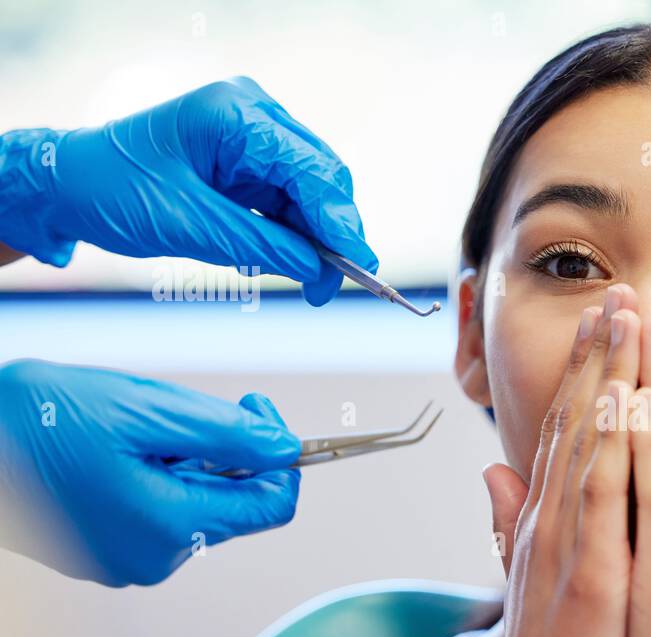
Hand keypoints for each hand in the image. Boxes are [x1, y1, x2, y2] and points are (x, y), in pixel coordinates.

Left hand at [0, 77, 375, 304]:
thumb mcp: (190, 225)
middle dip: (332, 235)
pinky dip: (291, 235)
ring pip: (310, 195)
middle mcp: (253, 118)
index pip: (312, 169)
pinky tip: (283, 262)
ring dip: (313, 241)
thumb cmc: (111, 190)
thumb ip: (262, 245)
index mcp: (237, 115)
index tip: (362, 264)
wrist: (68, 188)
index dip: (340, 220)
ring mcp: (252, 140)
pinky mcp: (247, 165)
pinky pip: (287, 203)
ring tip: (310, 285)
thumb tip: (319, 269)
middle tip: (332, 287)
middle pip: (321, 179)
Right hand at [0, 359, 299, 586]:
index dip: (281, 455)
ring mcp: (125, 561)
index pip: (273, 505)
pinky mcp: (102, 554)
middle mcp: (155, 558)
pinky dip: (154, 478)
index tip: (258, 413)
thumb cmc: (32, 423)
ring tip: (129, 432)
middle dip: (224, 451)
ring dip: (185, 462)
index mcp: (172, 526)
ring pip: (194, 505)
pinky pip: (156, 514)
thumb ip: (226, 432)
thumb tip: (286, 448)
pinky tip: (112, 452)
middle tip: (179, 408)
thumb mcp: (144, 410)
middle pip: (234, 503)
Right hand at [457, 286, 640, 636]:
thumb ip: (517, 522)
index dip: (588, 371)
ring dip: (608, 374)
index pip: (570, 430)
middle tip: (621, 292)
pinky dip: (612, 442)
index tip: (609, 320)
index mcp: (552, 519)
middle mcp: (553, 518)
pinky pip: (601, 494)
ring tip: (628, 315)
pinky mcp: (587, 571)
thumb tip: (494, 475)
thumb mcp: (536, 577)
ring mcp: (567, 540)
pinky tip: (627, 395)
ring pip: (589, 440)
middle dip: (600, 352)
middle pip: (577, 421)